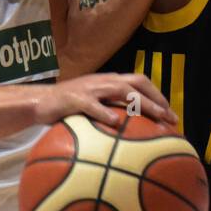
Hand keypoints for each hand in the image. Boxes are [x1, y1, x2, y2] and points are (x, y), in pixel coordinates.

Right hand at [37, 72, 177, 129]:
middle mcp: (103, 81)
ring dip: (142, 103)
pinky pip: (93, 105)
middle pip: (137, 83)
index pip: (140, 82)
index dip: (157, 95)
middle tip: (170, 118)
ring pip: (122, 91)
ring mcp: (90, 88)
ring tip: (156, 117)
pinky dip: (105, 112)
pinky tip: (116, 123)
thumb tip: (131, 129)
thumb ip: (111, 110)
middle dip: (156, 99)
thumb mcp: (94, 104)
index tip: (170, 114)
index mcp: (109, 81)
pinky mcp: (75, 99)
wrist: (40, 101)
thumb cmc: (68, 107)